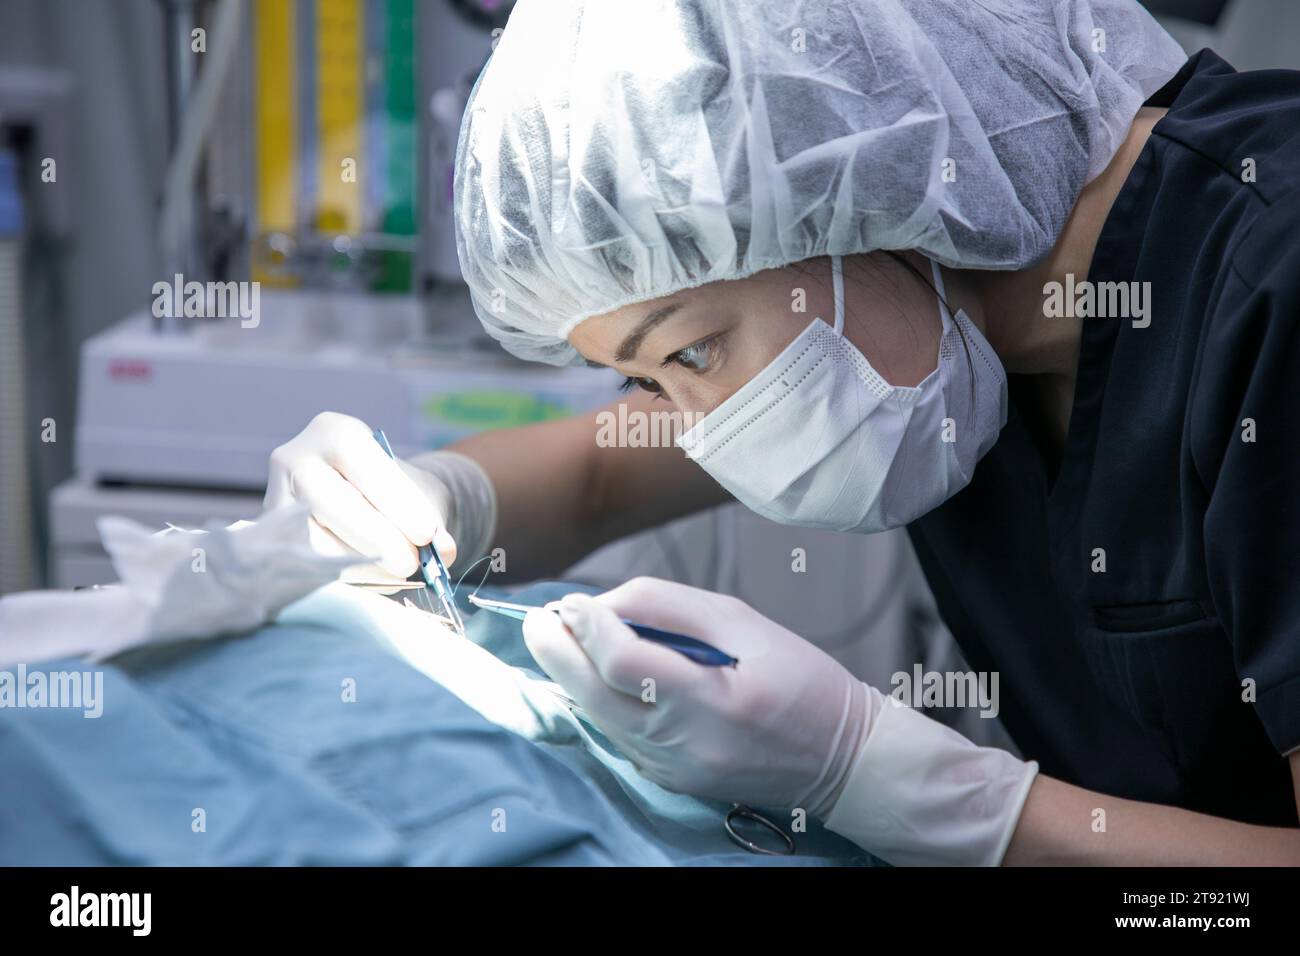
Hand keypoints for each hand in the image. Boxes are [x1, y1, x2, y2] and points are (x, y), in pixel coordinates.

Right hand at [264, 412, 454, 586]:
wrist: (363, 498)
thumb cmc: (395, 494)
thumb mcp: (417, 496)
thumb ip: (432, 520)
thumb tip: (443, 551)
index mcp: (334, 432)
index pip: (362, 463)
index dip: (394, 500)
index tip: (426, 533)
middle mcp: (295, 458)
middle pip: (331, 502)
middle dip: (376, 537)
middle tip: (411, 564)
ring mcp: (276, 498)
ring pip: (315, 539)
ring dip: (361, 563)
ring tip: (399, 573)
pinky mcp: (271, 537)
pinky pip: (306, 563)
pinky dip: (346, 576)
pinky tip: (375, 578)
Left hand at [524, 576, 1037, 864]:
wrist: (844, 761)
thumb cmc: (803, 681)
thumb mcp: (747, 625)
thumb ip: (673, 608)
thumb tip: (608, 602)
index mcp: (713, 700)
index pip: (623, 663)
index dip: (590, 626)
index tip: (577, 601)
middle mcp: (685, 745)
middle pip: (592, 697)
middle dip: (556, 653)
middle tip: (538, 620)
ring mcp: (675, 772)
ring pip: (596, 721)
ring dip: (569, 678)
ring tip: (557, 639)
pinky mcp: (673, 784)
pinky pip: (618, 740)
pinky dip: (597, 705)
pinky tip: (592, 676)